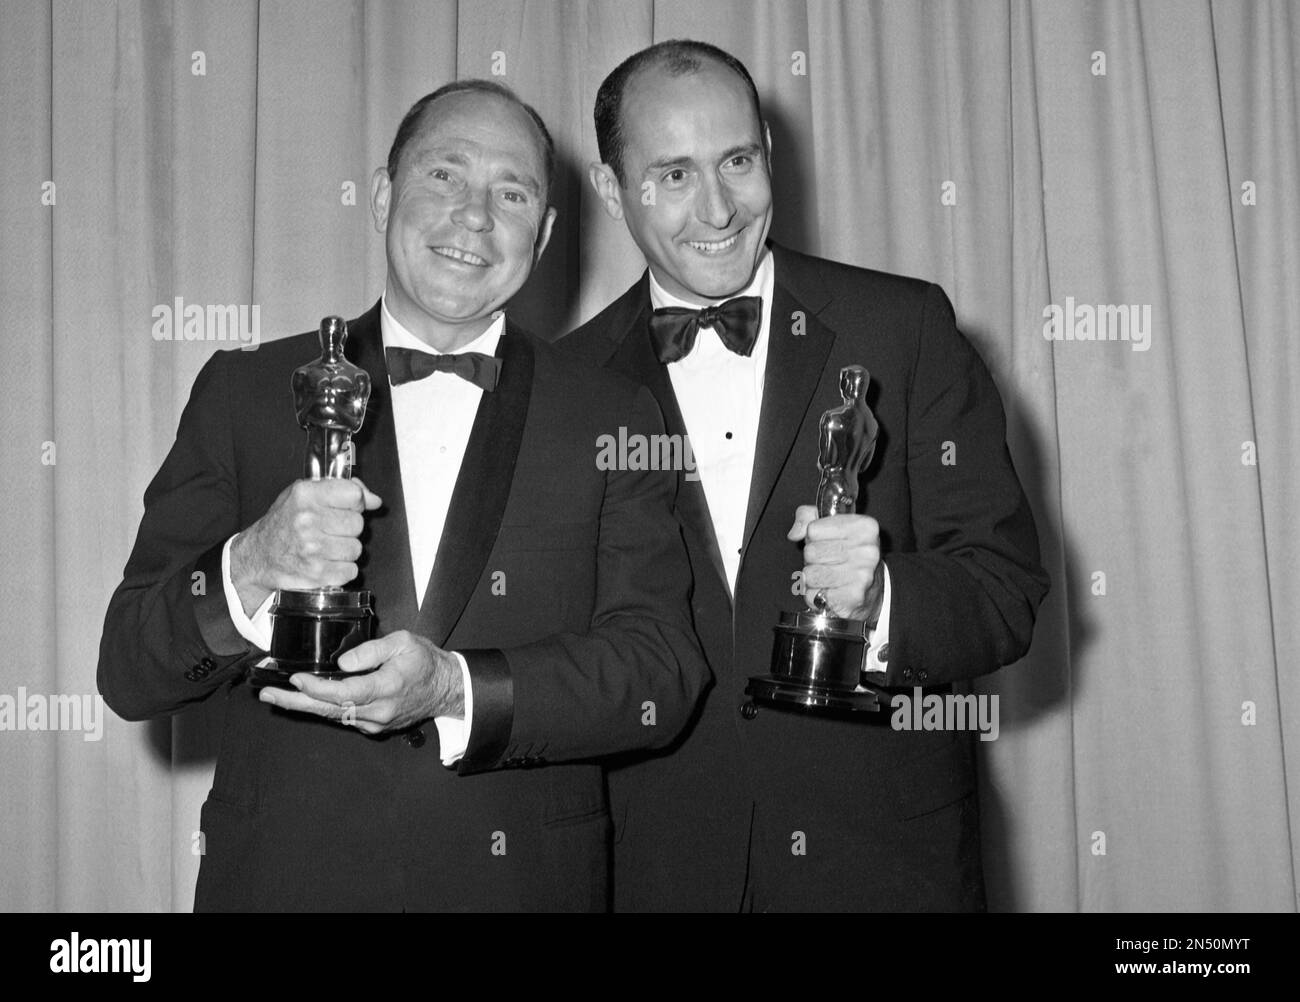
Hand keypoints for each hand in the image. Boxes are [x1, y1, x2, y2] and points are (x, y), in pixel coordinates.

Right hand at [230, 478, 381, 614]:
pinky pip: (351, 571)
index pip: (353, 494)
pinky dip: (342, 570)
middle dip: (348, 529)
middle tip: (330, 531)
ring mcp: (312, 549)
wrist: (258, 557)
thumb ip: (341, 490)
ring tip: (326, 548)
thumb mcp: (304, 495)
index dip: (355, 502)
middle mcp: (307, 520)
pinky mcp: (317, 573)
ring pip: (356, 549)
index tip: (347, 507)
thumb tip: (374, 500)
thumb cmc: (284, 524)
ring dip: (345, 551)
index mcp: (305, 495)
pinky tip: (326, 563)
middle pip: (357, 523)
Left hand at [258, 630, 463, 735]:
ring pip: (333, 716)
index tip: (296, 677)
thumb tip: (341, 663)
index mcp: (387, 688)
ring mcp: (375, 723)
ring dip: (303, 705)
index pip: (345, 693)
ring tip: (275, 695)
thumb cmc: (426, 661)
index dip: (317, 688)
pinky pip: (343, 717)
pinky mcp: (373, 726)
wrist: (446, 689)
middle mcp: (379, 711)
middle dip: (295, 701)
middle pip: (330, 710)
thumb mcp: (404, 642)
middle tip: (267, 693)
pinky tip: (304, 698)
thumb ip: (371, 650)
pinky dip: (322, 708)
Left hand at [788, 504, 884, 623]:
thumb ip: (807, 517)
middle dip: (812, 559)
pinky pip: (814, 595)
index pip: (813, 529)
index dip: (813, 538)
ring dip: (812, 578)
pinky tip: (830, 591)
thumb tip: (794, 533)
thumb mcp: (830, 525)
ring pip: (810, 574)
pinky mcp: (854, 597)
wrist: (872, 589)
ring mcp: (862, 575)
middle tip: (827, 562)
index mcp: (864, 526)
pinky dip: (816, 595)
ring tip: (828, 576)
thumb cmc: (847, 553)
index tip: (827, 542)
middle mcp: (867, 550)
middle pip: (811, 552)